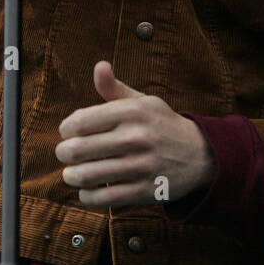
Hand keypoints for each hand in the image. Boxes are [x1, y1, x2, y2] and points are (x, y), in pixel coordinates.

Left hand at [54, 61, 215, 208]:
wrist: (200, 155)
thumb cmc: (162, 125)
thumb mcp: (143, 102)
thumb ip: (115, 88)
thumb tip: (99, 66)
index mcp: (132, 112)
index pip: (80, 120)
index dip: (66, 129)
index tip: (66, 133)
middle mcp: (135, 137)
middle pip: (78, 149)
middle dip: (64, 153)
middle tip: (64, 154)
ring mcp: (140, 166)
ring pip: (87, 175)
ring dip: (72, 176)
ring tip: (72, 173)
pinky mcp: (144, 191)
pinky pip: (103, 198)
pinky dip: (87, 196)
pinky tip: (87, 190)